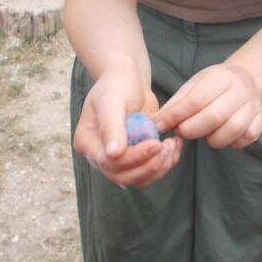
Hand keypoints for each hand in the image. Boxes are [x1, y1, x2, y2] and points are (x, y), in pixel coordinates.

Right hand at [74, 61, 181, 187]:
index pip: (109, 162)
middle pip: (123, 176)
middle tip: (167, 146)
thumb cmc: (117, 86)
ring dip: (159, 167)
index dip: (134, 157)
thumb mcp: (112, 101)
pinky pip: (149, 173)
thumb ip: (112, 127)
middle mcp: (99, 156)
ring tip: (173, 145)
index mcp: (87, 143)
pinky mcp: (134, 160)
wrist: (129, 82)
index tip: (156, 144)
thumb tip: (113, 154)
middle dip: (149, 165)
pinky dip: (164, 164)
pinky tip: (174, 147)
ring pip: (138, 179)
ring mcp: (117, 161)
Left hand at [154, 63, 261, 148]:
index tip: (161, 126)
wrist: (246, 80)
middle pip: (214, 117)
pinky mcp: (261, 121)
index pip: (195, 100)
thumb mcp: (192, 87)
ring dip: (213, 138)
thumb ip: (174, 106)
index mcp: (219, 77)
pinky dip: (231, 142)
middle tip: (182, 132)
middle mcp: (240, 90)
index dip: (176, 116)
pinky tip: (222, 134)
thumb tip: (153, 124)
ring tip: (205, 133)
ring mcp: (253, 106)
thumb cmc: (212, 86)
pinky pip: (245, 139)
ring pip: (232, 130)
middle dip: (192, 130)